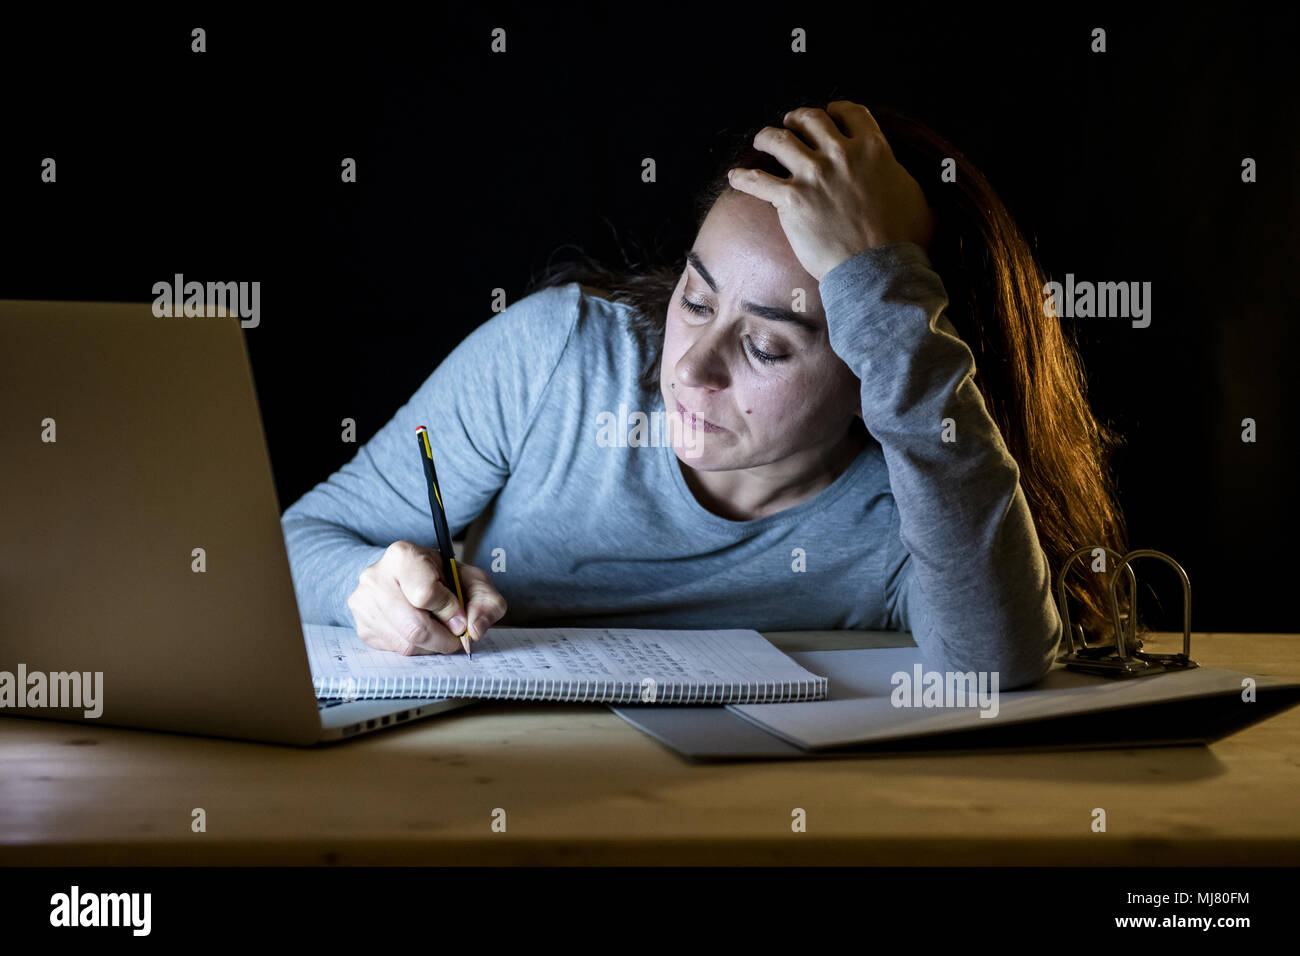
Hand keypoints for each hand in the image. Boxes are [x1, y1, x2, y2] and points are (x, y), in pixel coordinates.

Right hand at [347, 540, 507, 654]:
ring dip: (431, 645)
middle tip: (455, 633)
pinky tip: (420, 630)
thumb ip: (486, 602)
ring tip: (438, 628)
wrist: (407, 577)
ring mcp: (363, 604)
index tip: (459, 611)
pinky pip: (395, 650)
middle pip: (415, 627)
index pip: (426, 594)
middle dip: (443, 637)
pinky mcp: (362, 628)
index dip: (450, 610)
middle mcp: (375, 577)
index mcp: (402, 556)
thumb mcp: (472, 581)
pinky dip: (416, 648)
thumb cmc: (442, 577)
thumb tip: (474, 631)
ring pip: (406, 643)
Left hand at [727, 100, 935, 280]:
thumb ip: (899, 176)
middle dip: (797, 119)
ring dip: (766, 137)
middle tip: (790, 124)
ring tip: (761, 141)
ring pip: (778, 141)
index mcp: (873, 148)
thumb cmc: (903, 240)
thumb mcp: (915, 195)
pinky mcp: (791, 200)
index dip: (836, 111)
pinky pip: (757, 181)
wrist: (878, 270)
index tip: (830, 115)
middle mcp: (840, 154)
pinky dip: (743, 178)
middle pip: (810, 120)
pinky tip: (734, 178)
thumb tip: (895, 176)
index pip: (850, 113)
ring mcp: (813, 175)